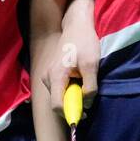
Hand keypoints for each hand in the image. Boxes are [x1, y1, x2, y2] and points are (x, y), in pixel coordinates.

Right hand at [43, 0, 98, 116]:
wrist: (76, 25)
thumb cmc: (84, 42)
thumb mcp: (92, 65)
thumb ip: (90, 87)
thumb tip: (86, 104)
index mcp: (56, 76)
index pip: (57, 105)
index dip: (70, 113)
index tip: (84, 114)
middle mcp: (47, 78)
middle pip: (58, 102)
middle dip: (74, 104)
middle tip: (89, 97)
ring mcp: (48, 76)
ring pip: (60, 96)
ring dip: (73, 96)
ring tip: (84, 82)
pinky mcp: (51, 74)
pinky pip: (60, 90)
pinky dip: (70, 90)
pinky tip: (79, 79)